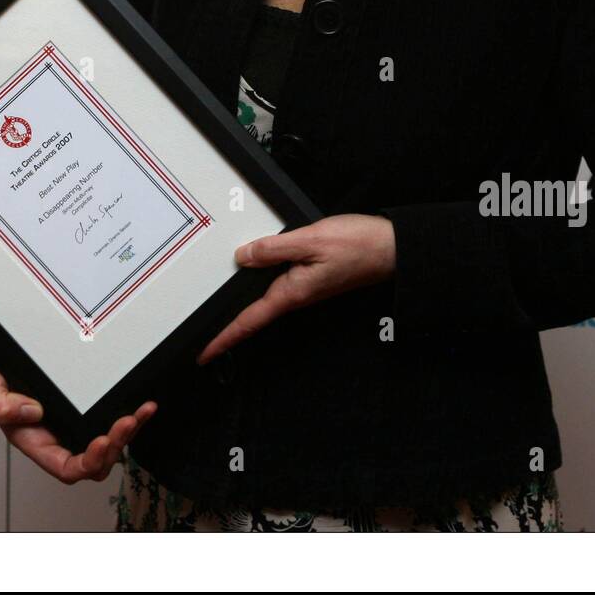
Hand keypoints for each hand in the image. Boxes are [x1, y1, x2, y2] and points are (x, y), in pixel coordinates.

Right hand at [0, 351, 156, 483]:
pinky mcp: (91, 404)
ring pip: (111, 442)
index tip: (101, 442)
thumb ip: (0, 404)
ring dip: (129, 432)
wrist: (3, 351)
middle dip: (115, 445)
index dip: (88, 462)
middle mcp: (60, 436)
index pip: (66, 467)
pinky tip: (145, 406)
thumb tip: (33, 412)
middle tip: (126, 422)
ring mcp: (78, 421)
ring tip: (140, 413)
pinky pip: (115, 418)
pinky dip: (134, 416)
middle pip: (95, 460)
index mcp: (36, 441)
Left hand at [195, 213, 395, 365]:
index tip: (203, 354)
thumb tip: (243, 256)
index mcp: (292, 292)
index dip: (224, 338)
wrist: (392, 248)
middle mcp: (296, 295)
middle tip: (202, 341)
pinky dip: (258, 285)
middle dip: (228, 329)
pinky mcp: (311, 277)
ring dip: (242, 309)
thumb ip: (274, 248)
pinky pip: (277, 283)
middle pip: (254, 315)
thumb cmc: (358, 245)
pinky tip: (251, 277)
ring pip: (265, 299)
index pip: (249, 320)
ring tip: (218, 316)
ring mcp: (304, 288)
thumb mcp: (311, 240)